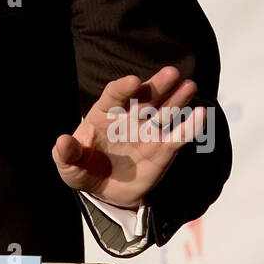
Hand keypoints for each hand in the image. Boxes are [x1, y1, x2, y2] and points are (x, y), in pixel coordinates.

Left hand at [52, 65, 205, 208]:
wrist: (105, 191)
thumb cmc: (84, 170)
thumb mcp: (69, 167)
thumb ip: (66, 154)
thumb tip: (62, 142)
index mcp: (104, 114)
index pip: (115, 94)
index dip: (124, 88)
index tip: (133, 82)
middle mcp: (129, 118)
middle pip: (145, 97)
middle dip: (158, 84)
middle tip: (172, 72)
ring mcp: (147, 132)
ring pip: (164, 111)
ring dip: (178, 98)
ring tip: (190, 85)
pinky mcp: (162, 151)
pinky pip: (177, 137)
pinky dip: (190, 127)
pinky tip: (201, 114)